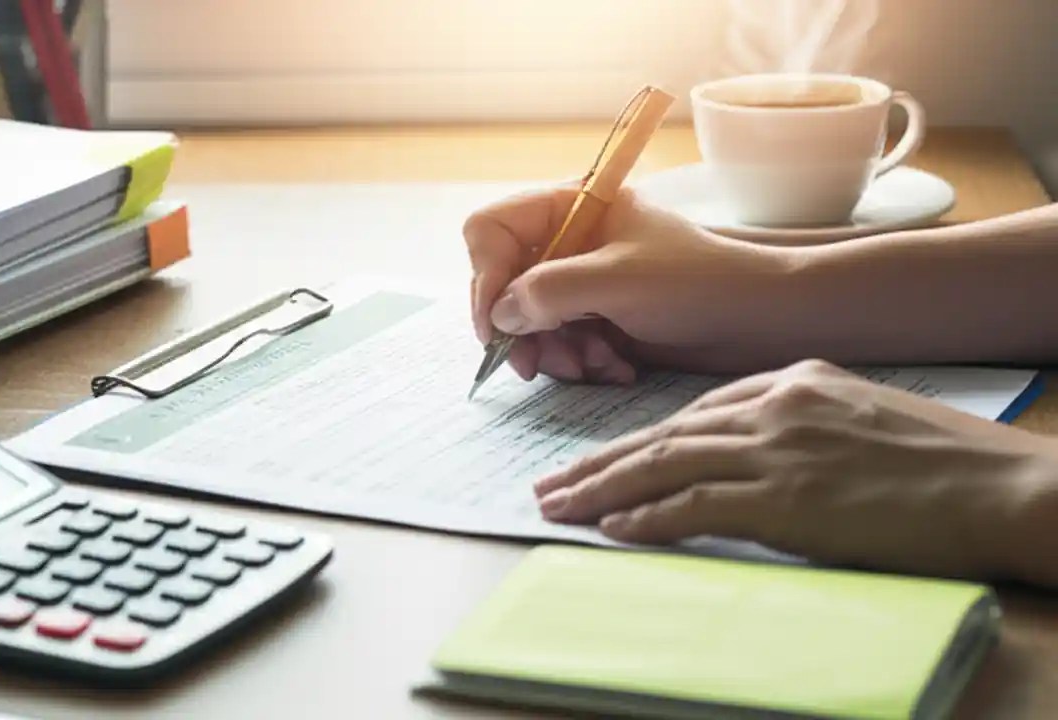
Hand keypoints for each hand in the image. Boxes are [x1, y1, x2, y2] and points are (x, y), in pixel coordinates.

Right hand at [463, 185, 796, 383]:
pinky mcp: (596, 317)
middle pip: (502, 281)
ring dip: (553, 351)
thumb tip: (499, 315)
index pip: (492, 230)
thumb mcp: (616, 282)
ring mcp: (581, 279)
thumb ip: (547, 292)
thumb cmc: (698, 284)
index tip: (496, 324)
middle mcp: (570, 238)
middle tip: (536, 366)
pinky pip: (557, 343)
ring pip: (527, 320)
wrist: (758, 321)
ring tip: (592, 366)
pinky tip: (614, 367)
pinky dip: (577, 361)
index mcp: (573, 205)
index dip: (486, 277)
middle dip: (522, 328)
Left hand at [533, 359, 1057, 585]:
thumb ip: (802, 424)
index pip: (696, 409)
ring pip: (664, 464)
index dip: (643, 436)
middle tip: (551, 480)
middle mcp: (774, 406)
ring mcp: (776, 451)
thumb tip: (759, 455)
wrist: (999, 487)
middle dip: (600, 460)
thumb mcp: (863, 415)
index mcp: (794, 379)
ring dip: (602, 488)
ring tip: (558, 505)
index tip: (607, 456)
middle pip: (664, 432)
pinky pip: (693, 506)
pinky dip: (647, 518)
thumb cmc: (946, 460)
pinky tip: (613, 528)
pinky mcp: (782, 500)